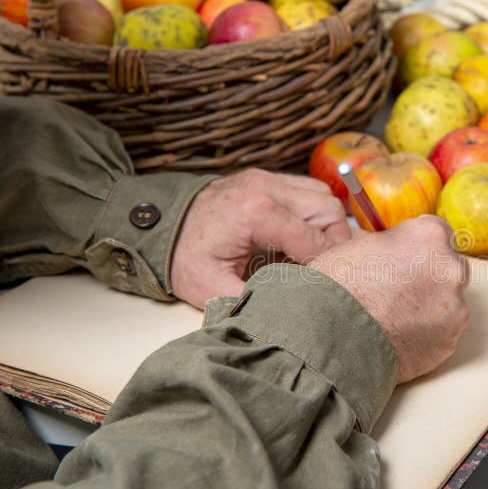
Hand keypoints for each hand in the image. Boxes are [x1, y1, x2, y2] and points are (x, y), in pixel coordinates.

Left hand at [171, 169, 350, 307]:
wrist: (153, 226)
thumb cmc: (182, 258)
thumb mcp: (214, 290)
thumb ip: (259, 299)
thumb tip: (291, 311)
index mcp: (256, 213)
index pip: (316, 240)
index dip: (323, 267)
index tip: (318, 285)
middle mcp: (266, 187)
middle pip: (329, 212)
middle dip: (332, 244)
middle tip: (318, 270)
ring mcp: (266, 178)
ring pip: (323, 196)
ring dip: (325, 225)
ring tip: (308, 254)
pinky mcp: (263, 177)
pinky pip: (306, 190)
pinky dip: (311, 212)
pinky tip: (296, 235)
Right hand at [309, 216, 469, 382]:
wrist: (330, 339)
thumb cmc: (336, 289)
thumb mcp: (359, 246)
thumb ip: (391, 244)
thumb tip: (394, 250)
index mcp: (428, 236)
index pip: (438, 231)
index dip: (420, 245)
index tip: (409, 256)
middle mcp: (449, 269)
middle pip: (449, 267)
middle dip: (431, 276)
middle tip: (401, 291)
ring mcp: (454, 308)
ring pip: (449, 304)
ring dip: (430, 308)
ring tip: (394, 320)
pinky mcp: (449, 343)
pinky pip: (442, 334)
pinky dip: (427, 336)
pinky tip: (399, 339)